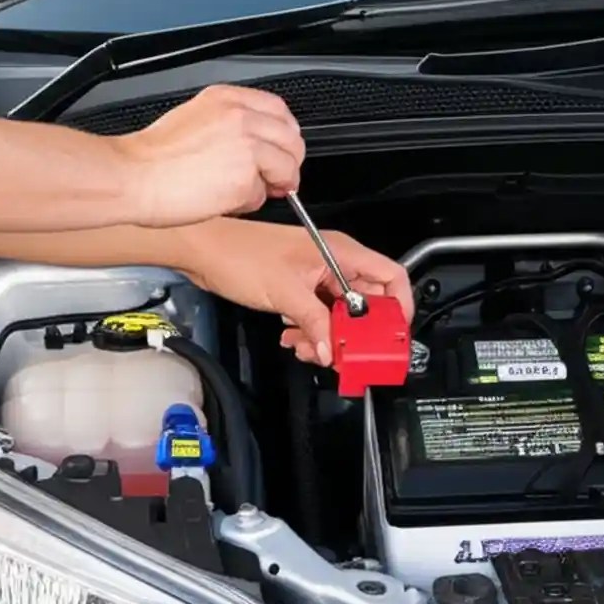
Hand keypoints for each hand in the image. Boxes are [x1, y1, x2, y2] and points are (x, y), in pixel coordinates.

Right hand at [115, 85, 305, 226]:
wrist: (132, 176)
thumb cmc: (151, 158)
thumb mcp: (195, 121)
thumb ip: (230, 128)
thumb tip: (257, 150)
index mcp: (226, 98)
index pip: (279, 111)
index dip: (284, 137)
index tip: (279, 152)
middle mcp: (241, 115)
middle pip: (291, 138)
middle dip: (287, 163)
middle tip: (274, 180)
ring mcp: (247, 144)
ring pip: (286, 166)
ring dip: (272, 184)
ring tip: (244, 193)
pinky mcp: (246, 174)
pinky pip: (264, 192)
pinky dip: (250, 202)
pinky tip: (225, 200)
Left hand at [179, 219, 412, 365]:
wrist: (203, 251)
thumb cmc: (239, 254)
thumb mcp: (286, 293)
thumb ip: (316, 324)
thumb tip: (333, 350)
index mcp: (340, 252)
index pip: (392, 277)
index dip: (399, 308)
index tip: (392, 336)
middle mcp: (333, 262)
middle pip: (367, 303)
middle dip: (356, 332)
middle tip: (345, 352)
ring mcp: (316, 275)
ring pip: (341, 314)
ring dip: (329, 336)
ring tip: (310, 347)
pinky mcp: (299, 287)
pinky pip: (319, 315)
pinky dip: (312, 331)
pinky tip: (295, 337)